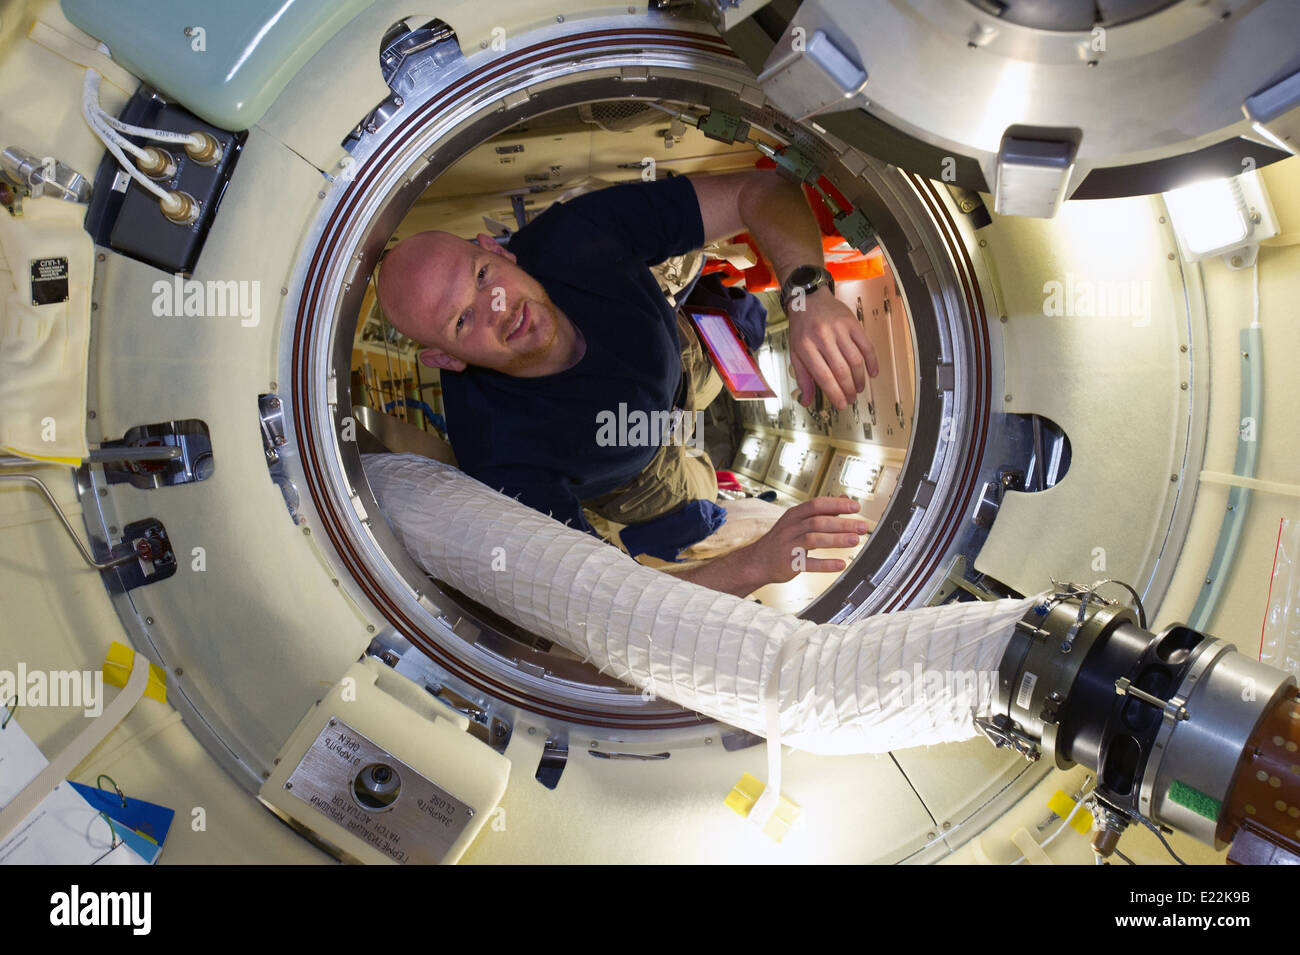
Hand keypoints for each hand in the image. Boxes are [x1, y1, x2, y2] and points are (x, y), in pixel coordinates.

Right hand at [741, 496, 866, 585]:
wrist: (757, 561)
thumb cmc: (781, 540)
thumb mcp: (798, 521)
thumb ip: (823, 511)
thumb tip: (845, 499)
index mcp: (794, 515)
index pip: (817, 504)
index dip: (836, 505)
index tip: (855, 507)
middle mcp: (791, 528)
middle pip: (818, 521)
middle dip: (842, 524)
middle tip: (861, 527)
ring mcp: (788, 545)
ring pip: (813, 539)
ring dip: (836, 539)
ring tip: (854, 541)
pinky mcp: (788, 563)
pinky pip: (808, 563)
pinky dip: (825, 564)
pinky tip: (840, 564)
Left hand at [787, 286, 878, 408]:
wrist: (809, 299)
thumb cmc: (801, 329)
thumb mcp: (795, 352)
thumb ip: (803, 377)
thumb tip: (805, 401)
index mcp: (806, 347)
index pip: (823, 376)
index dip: (835, 393)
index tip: (841, 404)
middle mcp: (823, 337)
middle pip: (841, 370)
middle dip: (849, 389)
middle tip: (851, 399)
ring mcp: (839, 329)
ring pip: (855, 360)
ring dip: (860, 378)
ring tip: (859, 388)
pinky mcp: (852, 323)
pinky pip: (866, 345)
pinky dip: (872, 361)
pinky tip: (872, 372)